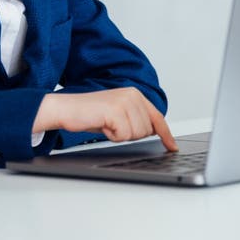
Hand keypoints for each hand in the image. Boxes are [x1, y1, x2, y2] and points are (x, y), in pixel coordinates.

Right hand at [34, 87, 178, 150]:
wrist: (67, 109)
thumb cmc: (90, 113)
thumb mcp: (117, 113)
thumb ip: (136, 117)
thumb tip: (154, 131)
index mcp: (134, 93)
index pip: (157, 117)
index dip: (166, 135)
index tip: (172, 146)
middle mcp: (132, 95)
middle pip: (147, 131)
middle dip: (130, 134)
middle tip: (112, 125)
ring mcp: (125, 102)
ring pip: (136, 134)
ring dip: (120, 135)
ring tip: (106, 123)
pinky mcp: (116, 111)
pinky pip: (123, 136)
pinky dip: (112, 136)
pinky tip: (102, 125)